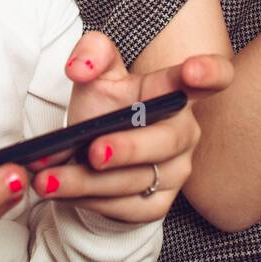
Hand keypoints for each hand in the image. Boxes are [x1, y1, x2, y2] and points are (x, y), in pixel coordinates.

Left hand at [29, 30, 233, 222]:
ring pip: (137, 180)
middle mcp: (184, 132)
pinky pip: (126, 208)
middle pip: (166, 141)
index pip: (212, 76)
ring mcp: (175, 171)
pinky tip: (61, 191)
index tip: (192, 71)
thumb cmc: (105, 107)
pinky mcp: (157, 205)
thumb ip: (91, 54)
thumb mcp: (96, 75)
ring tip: (48, 178)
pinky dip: (89, 201)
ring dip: (89, 181)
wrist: (91, 151)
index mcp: (175, 91)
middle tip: (94, 151)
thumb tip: (80, 67)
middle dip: (129, 148)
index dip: (209, 73)